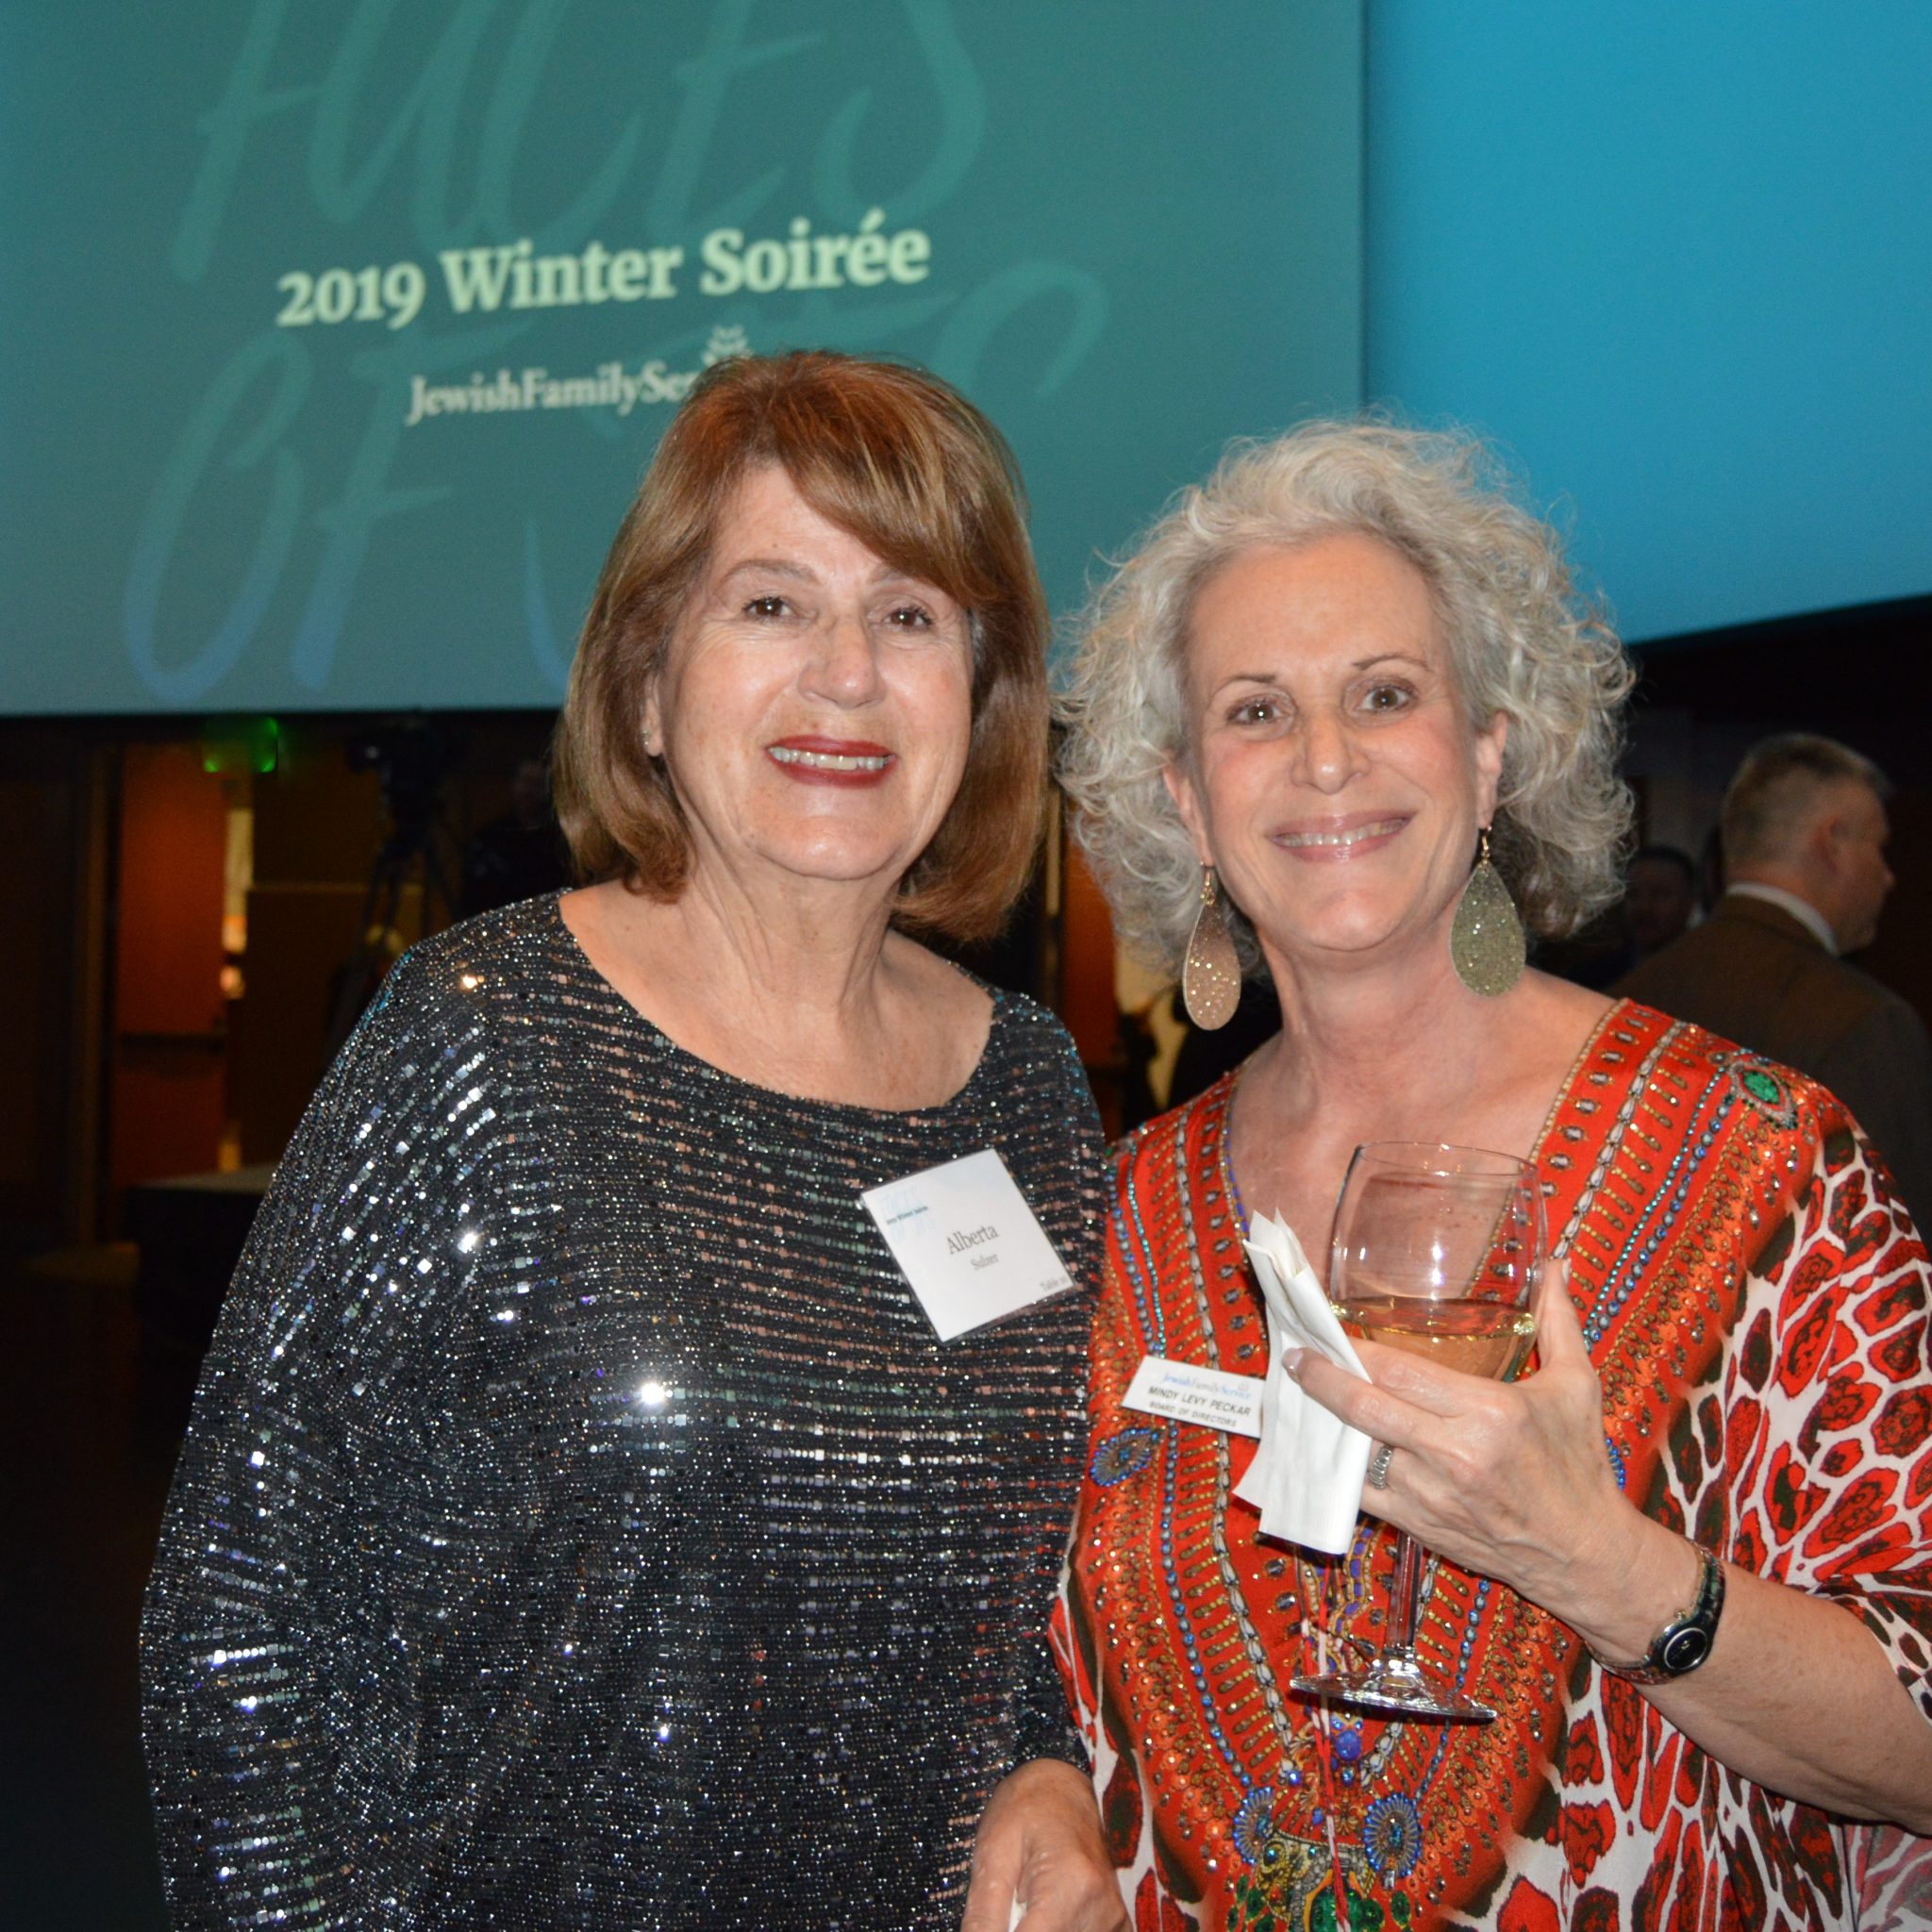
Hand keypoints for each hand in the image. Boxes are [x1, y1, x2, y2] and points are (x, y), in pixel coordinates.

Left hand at [960, 1757, 1128, 1931]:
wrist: (1062, 1784)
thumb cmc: (1022, 1808)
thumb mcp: (991, 1855)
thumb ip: (984, 1916)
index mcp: (1070, 1885)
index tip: (996, 1920)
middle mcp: (1103, 1907)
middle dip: (1022, 1930)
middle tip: (1013, 1904)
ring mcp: (1115, 1918)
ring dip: (1041, 1930)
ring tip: (1028, 1906)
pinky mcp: (1119, 1923)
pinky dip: (1063, 1930)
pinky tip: (1047, 1914)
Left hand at [1287, 1262, 1641, 1622]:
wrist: (1585, 1556)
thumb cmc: (1579, 1466)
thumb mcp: (1577, 1387)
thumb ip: (1558, 1321)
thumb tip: (1555, 1266)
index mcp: (1490, 1413)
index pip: (1401, 1372)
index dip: (1355, 1351)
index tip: (1328, 1332)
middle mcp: (1455, 1454)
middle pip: (1366, 1408)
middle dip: (1322, 1379)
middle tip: (1294, 1357)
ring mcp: (1432, 1495)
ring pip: (1358, 1450)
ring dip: (1326, 1422)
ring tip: (1301, 1394)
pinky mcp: (1420, 1527)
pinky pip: (1363, 1492)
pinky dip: (1341, 1466)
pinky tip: (1326, 1443)